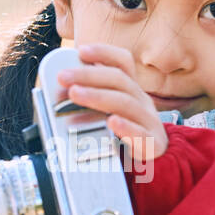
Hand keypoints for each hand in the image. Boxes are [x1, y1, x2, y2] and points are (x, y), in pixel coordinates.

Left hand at [55, 42, 168, 165]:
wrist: (158, 163)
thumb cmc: (127, 136)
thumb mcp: (112, 114)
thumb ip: (92, 101)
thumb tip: (57, 93)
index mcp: (131, 90)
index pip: (123, 63)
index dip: (104, 53)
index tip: (81, 51)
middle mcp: (142, 101)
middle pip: (119, 79)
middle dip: (88, 75)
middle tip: (63, 77)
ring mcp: (149, 121)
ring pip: (126, 103)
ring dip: (98, 96)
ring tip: (75, 94)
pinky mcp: (153, 144)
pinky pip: (140, 134)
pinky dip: (126, 127)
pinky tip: (111, 123)